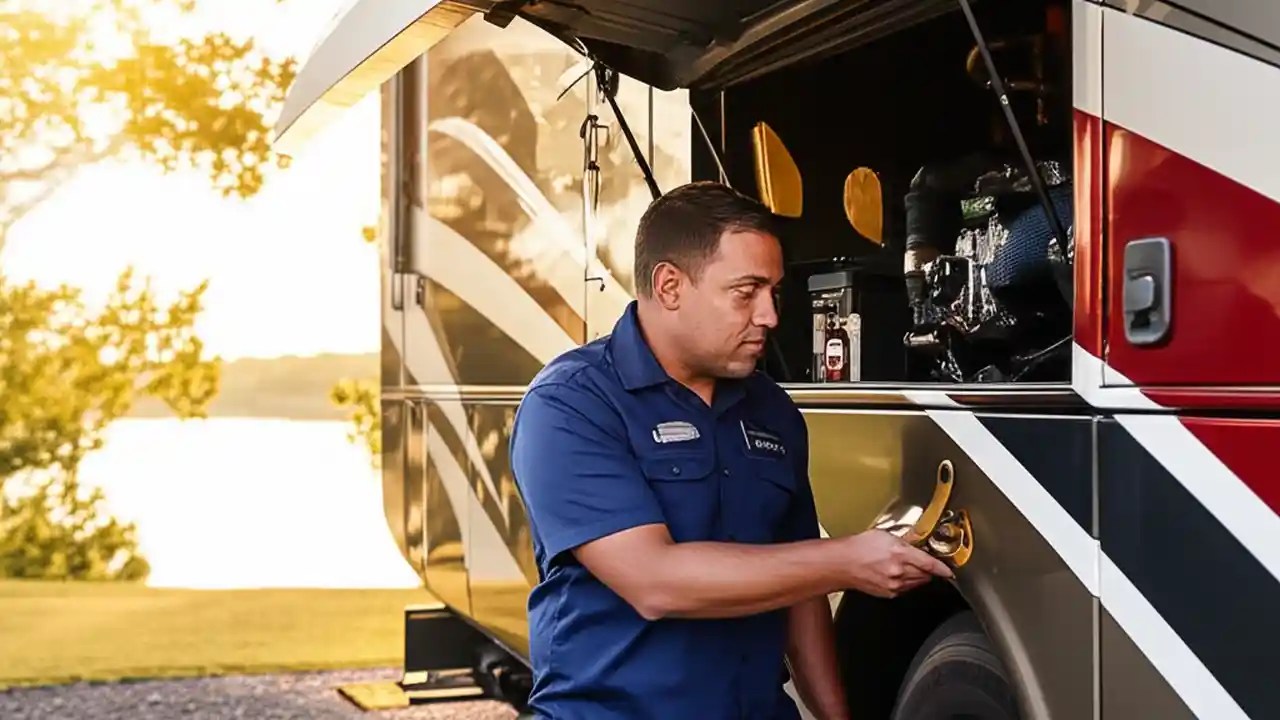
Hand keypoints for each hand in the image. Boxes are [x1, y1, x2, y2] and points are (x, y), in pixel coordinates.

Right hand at [838, 530, 954, 597]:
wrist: (842, 563)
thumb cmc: (858, 547)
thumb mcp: (885, 534)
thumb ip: (904, 540)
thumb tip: (917, 542)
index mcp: (900, 554)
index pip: (930, 564)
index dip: (943, 569)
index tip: (950, 571)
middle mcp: (899, 571)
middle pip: (926, 575)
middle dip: (928, 569)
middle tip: (923, 562)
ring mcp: (894, 585)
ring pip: (917, 583)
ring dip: (918, 576)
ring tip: (907, 566)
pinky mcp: (889, 594)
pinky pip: (905, 589)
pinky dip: (907, 583)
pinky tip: (897, 574)